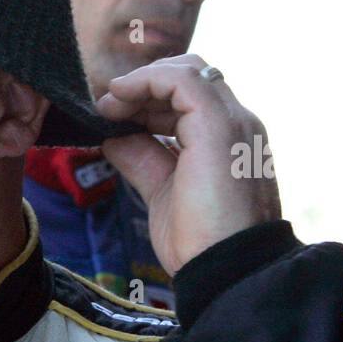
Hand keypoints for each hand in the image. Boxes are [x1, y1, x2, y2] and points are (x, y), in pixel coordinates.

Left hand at [95, 55, 281, 274]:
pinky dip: (145, 80)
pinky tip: (118, 96)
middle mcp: (236, 123)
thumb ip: (142, 160)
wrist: (225, 270)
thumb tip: (112, 137)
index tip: (112, 115)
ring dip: (141, 82)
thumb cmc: (199, 244)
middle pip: (191, 77)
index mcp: (228, 141)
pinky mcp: (218, 124)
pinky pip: (182, 79)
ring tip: (107, 104)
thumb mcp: (161, 192)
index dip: (150, 99)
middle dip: (146, 86)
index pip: (191, 98)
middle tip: (106, 106)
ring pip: (188, 71)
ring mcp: (231, 121)